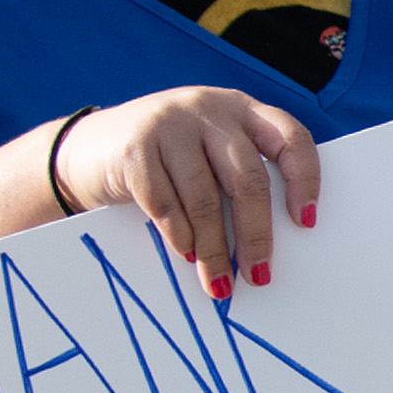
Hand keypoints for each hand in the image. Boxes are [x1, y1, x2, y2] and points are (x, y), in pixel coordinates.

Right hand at [51, 87, 320, 300]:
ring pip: (205, 198)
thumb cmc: (164, 163)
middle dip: (255, 235)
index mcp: (240, 110)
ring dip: (214, 249)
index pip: (290, 137)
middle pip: (247, 178)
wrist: (86, 150)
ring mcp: (170, 124)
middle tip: (258, 276)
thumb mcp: (206, 155)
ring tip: (218, 283)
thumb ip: (236, 179)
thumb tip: (267, 246)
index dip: (305, 179)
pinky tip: (186, 257)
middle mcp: (209, 109)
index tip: (306, 222)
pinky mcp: (134, 148)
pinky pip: (165, 203)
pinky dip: (179, 237)